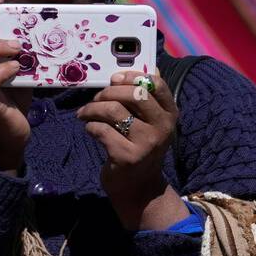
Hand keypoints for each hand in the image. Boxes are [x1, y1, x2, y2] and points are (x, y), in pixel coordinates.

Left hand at [76, 71, 184, 229]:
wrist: (139, 187)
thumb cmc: (141, 148)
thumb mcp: (151, 123)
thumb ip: (149, 98)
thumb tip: (149, 67)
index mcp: (170, 115)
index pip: (157, 84)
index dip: (133, 76)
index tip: (115, 79)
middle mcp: (162, 128)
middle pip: (134, 94)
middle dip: (109, 92)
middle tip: (96, 99)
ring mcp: (146, 143)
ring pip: (114, 111)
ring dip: (93, 108)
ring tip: (85, 113)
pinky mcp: (127, 156)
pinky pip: (101, 130)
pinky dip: (90, 127)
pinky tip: (90, 130)